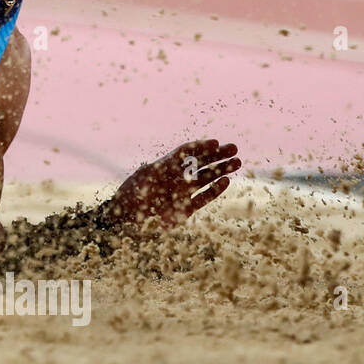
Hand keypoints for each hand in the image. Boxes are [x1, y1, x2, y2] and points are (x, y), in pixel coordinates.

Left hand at [106, 139, 240, 230]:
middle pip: (200, 163)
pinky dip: (215, 190)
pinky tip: (226, 181)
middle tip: (234, 148)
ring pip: (206, 178)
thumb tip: (173, 161)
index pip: (186, 153)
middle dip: (217, 155)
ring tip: (237, 162)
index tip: (216, 142)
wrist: (126, 220)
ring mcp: (181, 193)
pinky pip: (203, 198)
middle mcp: (175, 178)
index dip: (201, 147)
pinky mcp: (185, 209)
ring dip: (221, 170)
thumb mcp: (142, 178)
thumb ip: (158, 169)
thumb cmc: (130, 196)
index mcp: (165, 167)